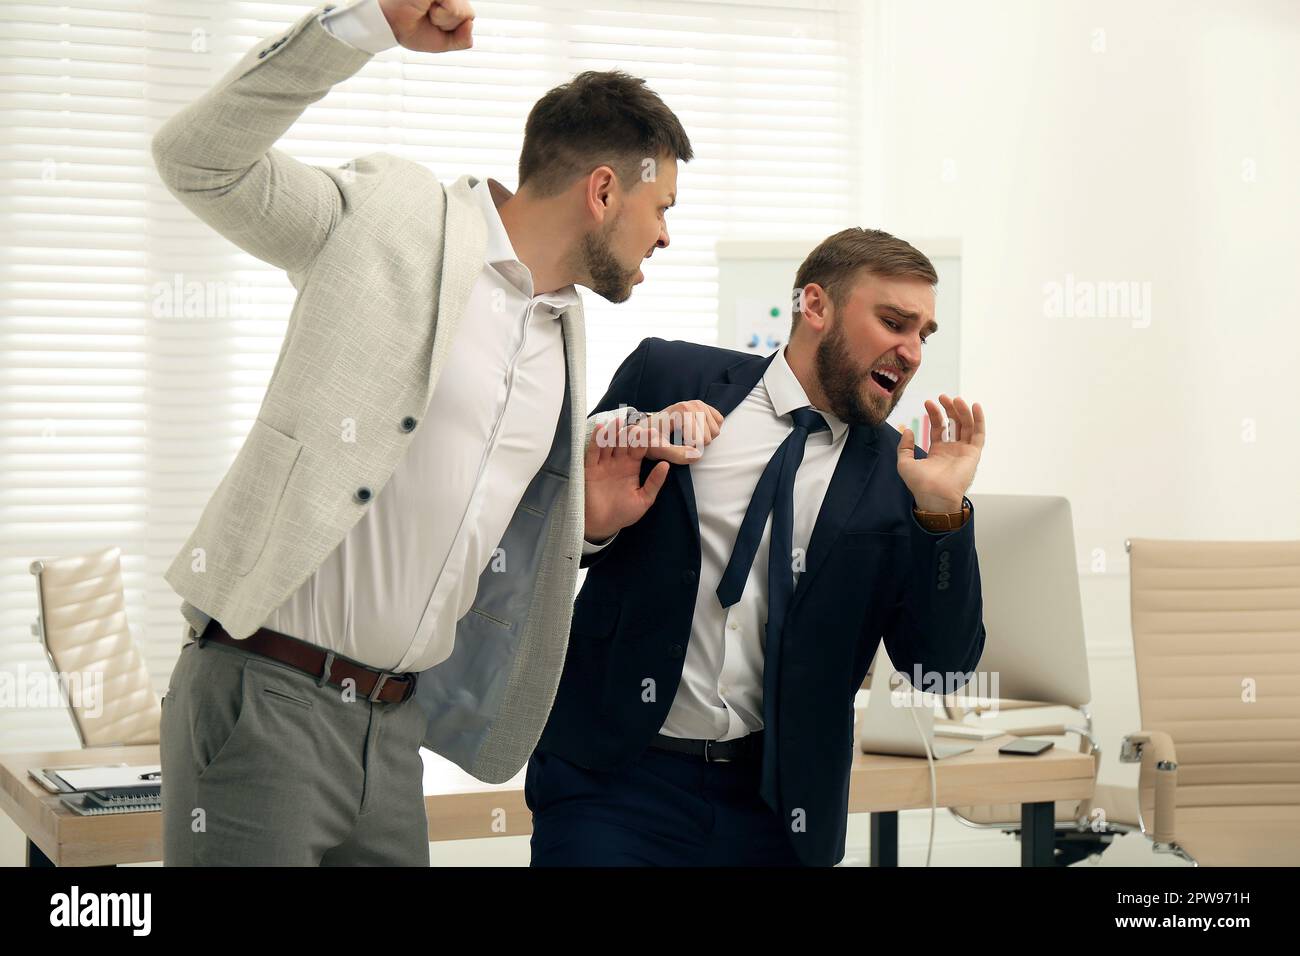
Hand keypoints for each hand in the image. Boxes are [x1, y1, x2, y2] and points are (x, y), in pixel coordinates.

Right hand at [378, 0, 473, 52]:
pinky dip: (441, 14)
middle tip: (428, 18)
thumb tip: (471, 26)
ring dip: (444, 19)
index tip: (433, 24)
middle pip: (469, 14)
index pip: (469, 17)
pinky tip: (427, 7)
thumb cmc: (413, 30)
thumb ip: (462, 40)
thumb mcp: (443, 43)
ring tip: (426, 11)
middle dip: (449, 25)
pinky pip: (453, 6)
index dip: (453, 28)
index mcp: (452, 2)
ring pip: (462, 11)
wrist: (391, 26)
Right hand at [584, 417, 670, 541]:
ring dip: (613, 433)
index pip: (639, 449)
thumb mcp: (643, 499)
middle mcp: (617, 461)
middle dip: (629, 434)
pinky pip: (592, 452)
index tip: (653, 433)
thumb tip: (666, 465)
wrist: (601, 526)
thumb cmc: (623, 513)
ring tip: (618, 423)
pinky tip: (600, 429)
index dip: (645, 441)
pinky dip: (595, 440)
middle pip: (624, 442)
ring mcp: (603, 463)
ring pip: (608, 443)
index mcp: (632, 466)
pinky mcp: (589, 468)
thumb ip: (654, 483)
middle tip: (636, 428)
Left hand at [623, 401, 723, 465]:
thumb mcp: (658, 449)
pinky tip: (694, 429)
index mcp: (683, 411)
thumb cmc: (651, 439)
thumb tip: (698, 455)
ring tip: (685, 435)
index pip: (700, 442)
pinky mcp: (706, 407)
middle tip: (679, 440)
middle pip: (709, 437)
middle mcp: (694, 404)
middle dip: (696, 444)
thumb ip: (677, 454)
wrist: (649, 427)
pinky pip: (718, 423)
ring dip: (702, 438)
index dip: (689, 450)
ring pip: (715, 431)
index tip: (673, 444)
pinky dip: (709, 430)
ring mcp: (701, 404)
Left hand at [897, 395, 985, 512]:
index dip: (935, 414)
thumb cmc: (920, 484)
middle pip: (954, 424)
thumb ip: (904, 446)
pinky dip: (978, 420)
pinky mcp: (973, 454)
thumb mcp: (905, 463)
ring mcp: (964, 451)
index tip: (928, 402)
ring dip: (962, 411)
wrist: (934, 496)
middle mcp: (952, 450)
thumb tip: (907, 430)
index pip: (939, 427)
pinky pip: (979, 434)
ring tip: (955, 399)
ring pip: (966, 426)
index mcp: (938, 452)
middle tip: (943, 396)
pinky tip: (974, 406)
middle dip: (949, 409)